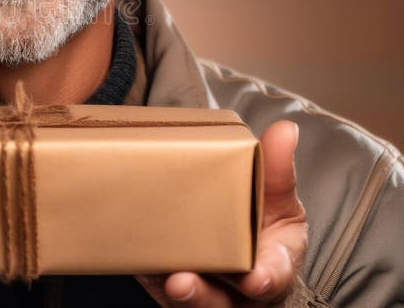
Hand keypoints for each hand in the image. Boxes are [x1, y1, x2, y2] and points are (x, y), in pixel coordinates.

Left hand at [136, 121, 306, 306]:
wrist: (233, 234)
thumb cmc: (262, 220)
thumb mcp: (276, 195)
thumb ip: (278, 168)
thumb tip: (286, 130)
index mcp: (273, 263)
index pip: (274, 274)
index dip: (266, 278)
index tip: (255, 279)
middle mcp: (239, 287)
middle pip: (223, 300)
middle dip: (203, 294)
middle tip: (182, 282)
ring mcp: (206, 290)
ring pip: (192, 300)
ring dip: (178, 292)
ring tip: (166, 280)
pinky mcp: (170, 285)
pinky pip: (157, 286)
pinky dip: (148, 276)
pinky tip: (134, 263)